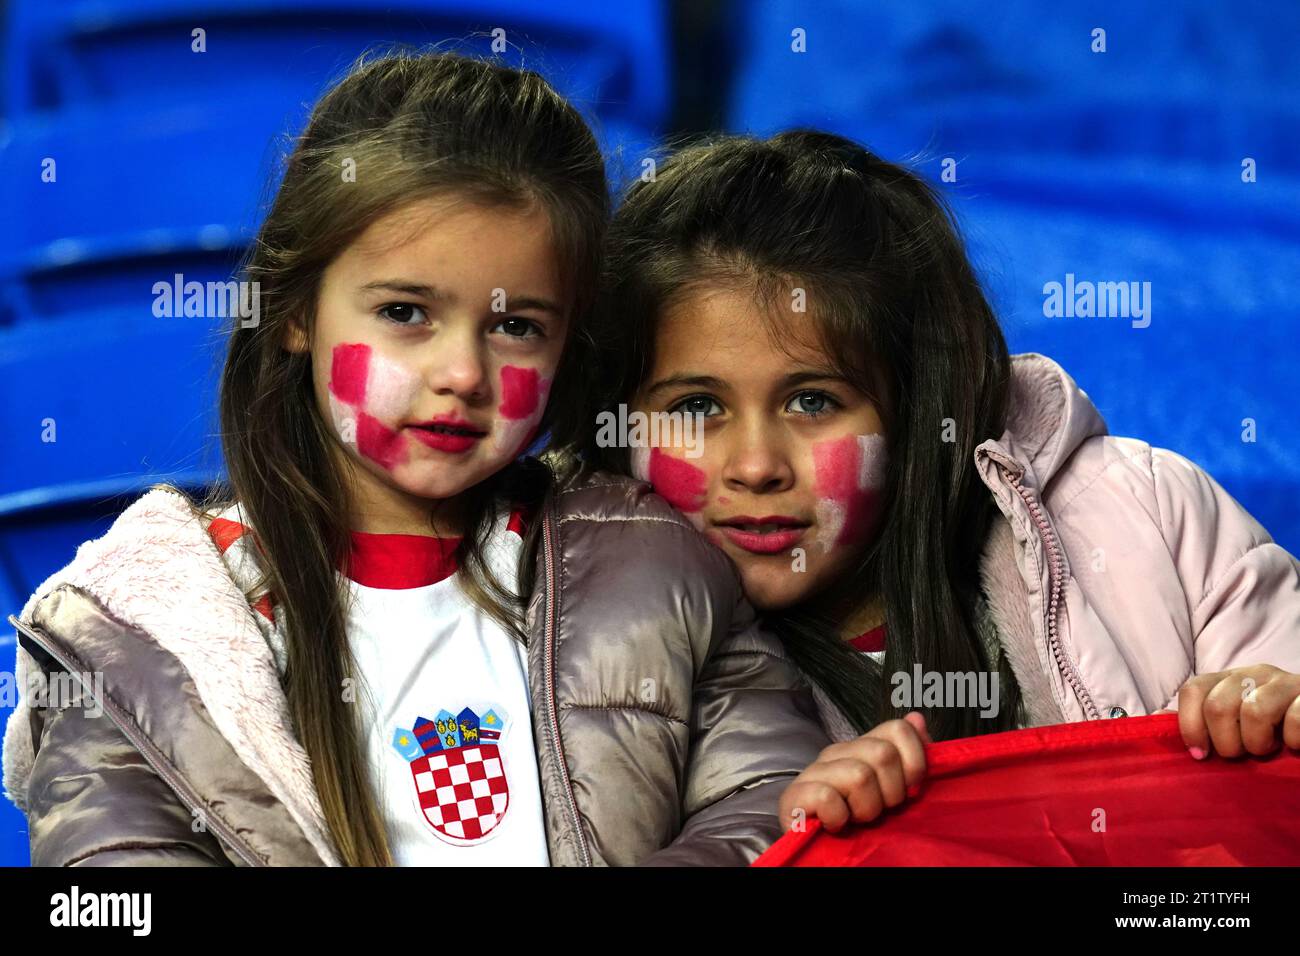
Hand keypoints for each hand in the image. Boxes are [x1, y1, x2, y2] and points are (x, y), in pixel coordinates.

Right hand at [778, 712, 930, 832]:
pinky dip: (837, 818)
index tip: (909, 791)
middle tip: (878, 811)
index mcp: (861, 746)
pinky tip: (834, 824)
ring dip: (865, 809)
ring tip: (855, 819)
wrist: (818, 851)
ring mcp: (814, 771)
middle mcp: (837, 752)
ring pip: (860, 776)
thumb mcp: (893, 790)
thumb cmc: (858, 820)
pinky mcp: (795, 795)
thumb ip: (909, 755)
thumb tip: (916, 718)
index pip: (898, 729)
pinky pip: (828, 798)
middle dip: (891, 793)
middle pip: (883, 754)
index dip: (914, 763)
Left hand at [1175, 664, 1299, 757]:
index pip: (1192, 690)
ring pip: (1254, 711)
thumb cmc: (1271, 729)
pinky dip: (1292, 741)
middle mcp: (1255, 674)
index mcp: (1228, 679)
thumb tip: (1154, 719)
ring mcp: (1286, 683)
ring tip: (1267, 749)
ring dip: (1257, 743)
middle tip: (1241, 753)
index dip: (1189, 726)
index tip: (1199, 754)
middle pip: (1218, 705)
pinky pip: (1296, 719)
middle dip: (1225, 742)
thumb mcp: (1232, 723)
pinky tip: (1294, 745)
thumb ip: (1197, 720)